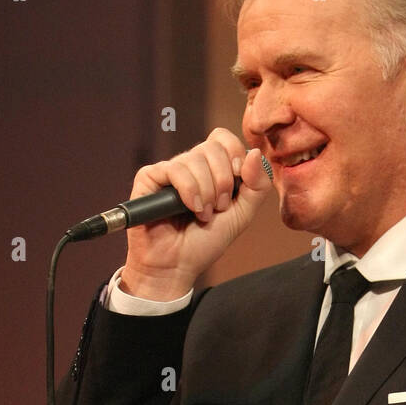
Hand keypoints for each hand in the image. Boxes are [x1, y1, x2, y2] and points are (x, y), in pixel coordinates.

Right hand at [119, 129, 271, 299]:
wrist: (177, 266)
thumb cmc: (205, 242)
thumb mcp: (241, 215)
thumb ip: (256, 186)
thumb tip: (256, 153)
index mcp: (210, 169)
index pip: (223, 138)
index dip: (234, 153)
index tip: (238, 179)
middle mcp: (189, 165)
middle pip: (212, 147)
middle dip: (222, 181)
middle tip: (218, 208)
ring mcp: (168, 170)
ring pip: (195, 159)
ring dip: (206, 192)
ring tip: (202, 215)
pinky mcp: (149, 177)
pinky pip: (174, 169)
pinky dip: (189, 190)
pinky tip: (190, 208)